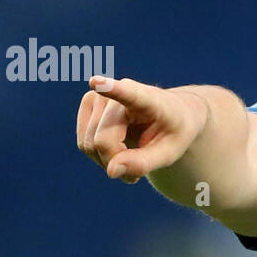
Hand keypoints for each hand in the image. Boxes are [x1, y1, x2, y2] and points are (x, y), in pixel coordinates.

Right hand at [76, 76, 205, 184]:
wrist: (171, 115)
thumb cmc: (173, 132)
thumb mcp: (169, 153)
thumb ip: (143, 163)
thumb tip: (111, 171)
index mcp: (148, 99)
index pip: (128, 94)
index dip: (110, 89)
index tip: (96, 83)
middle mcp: (120, 90)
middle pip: (103, 141)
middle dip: (117, 162)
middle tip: (138, 173)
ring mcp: (100, 95)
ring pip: (88, 145)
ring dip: (108, 162)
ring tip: (131, 160)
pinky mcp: (89, 103)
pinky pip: (84, 144)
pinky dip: (99, 156)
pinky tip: (118, 153)